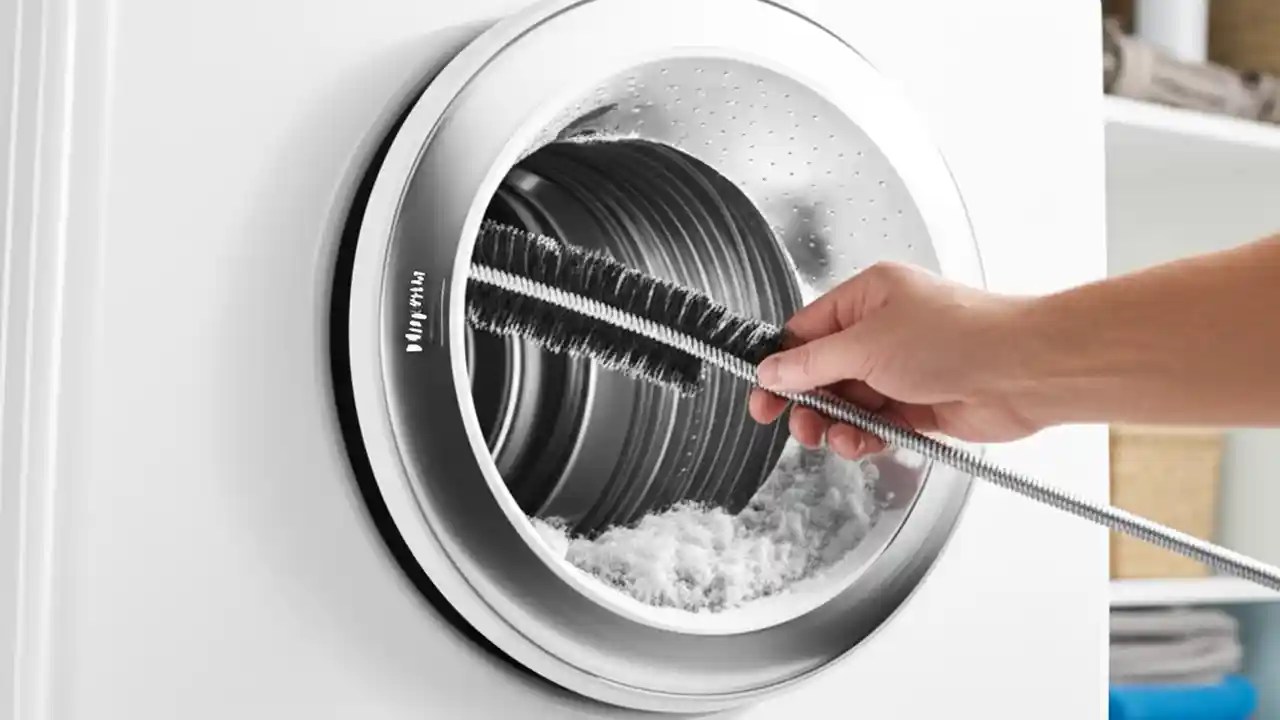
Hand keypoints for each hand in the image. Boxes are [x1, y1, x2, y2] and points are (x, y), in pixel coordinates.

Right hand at [749, 262, 1043, 459]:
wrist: (1023, 372)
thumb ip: (812, 363)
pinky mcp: (921, 404)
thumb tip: (772, 370)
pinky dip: (866, 438)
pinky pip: (877, 424)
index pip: (807, 331)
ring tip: (835, 438)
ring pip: (850, 404)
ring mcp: (904, 368)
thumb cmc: (960, 337)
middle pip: (825, 372)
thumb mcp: (866, 346)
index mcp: (869, 298)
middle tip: (797, 425)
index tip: (763, 396)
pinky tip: (864, 444)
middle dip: (809, 402)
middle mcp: (885, 330)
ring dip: (837, 425)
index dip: (781, 366)